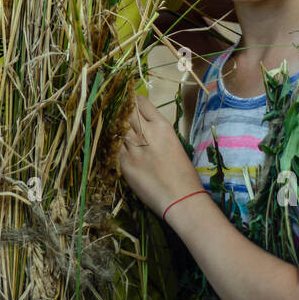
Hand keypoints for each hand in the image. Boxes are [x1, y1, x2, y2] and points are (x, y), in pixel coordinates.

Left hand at [118, 94, 204, 216]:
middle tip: (118, 112)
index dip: (134, 101)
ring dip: (116, 127)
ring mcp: (133, 148)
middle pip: (126, 111)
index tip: (130, 102)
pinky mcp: (124, 162)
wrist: (180, 198)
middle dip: (122, 110)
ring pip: (117, 128)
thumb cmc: (183, 173)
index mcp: (162, 126)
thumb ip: (157, 130)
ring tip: (115, 129)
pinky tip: (118, 148)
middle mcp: (146, 133)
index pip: (141, 103)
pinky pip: (115, 148)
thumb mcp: (173, 142)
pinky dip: (115, 146)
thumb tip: (142, 124)